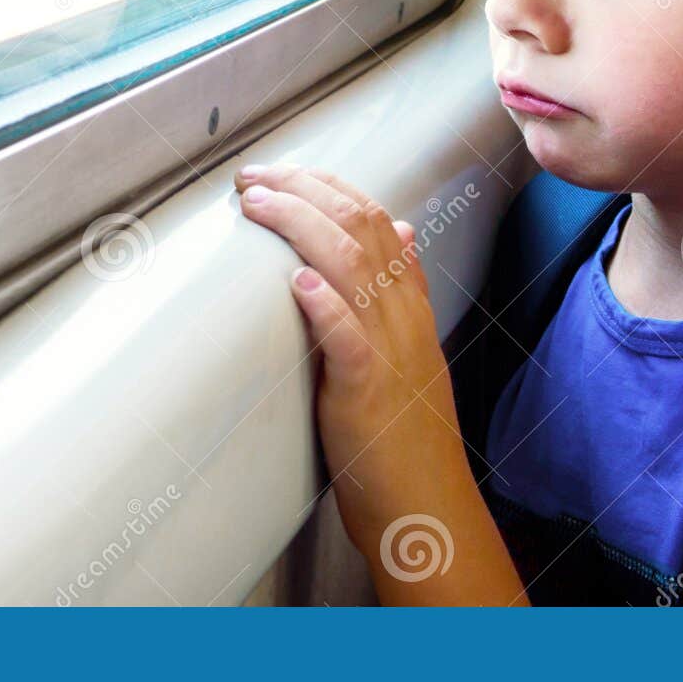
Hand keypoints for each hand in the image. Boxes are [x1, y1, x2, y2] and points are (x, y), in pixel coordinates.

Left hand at [232, 162, 475, 553]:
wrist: (429, 509)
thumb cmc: (407, 439)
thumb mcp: (410, 352)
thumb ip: (404, 294)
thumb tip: (402, 232)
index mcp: (410, 308)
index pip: (378, 220)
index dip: (328, 186)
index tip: (281, 172)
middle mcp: (404, 320)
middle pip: (362, 229)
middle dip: (304, 191)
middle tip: (253, 177)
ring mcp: (390, 354)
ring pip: (355, 269)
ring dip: (302, 228)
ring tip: (260, 205)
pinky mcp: (369, 394)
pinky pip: (350, 342)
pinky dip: (326, 307)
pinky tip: (298, 282)